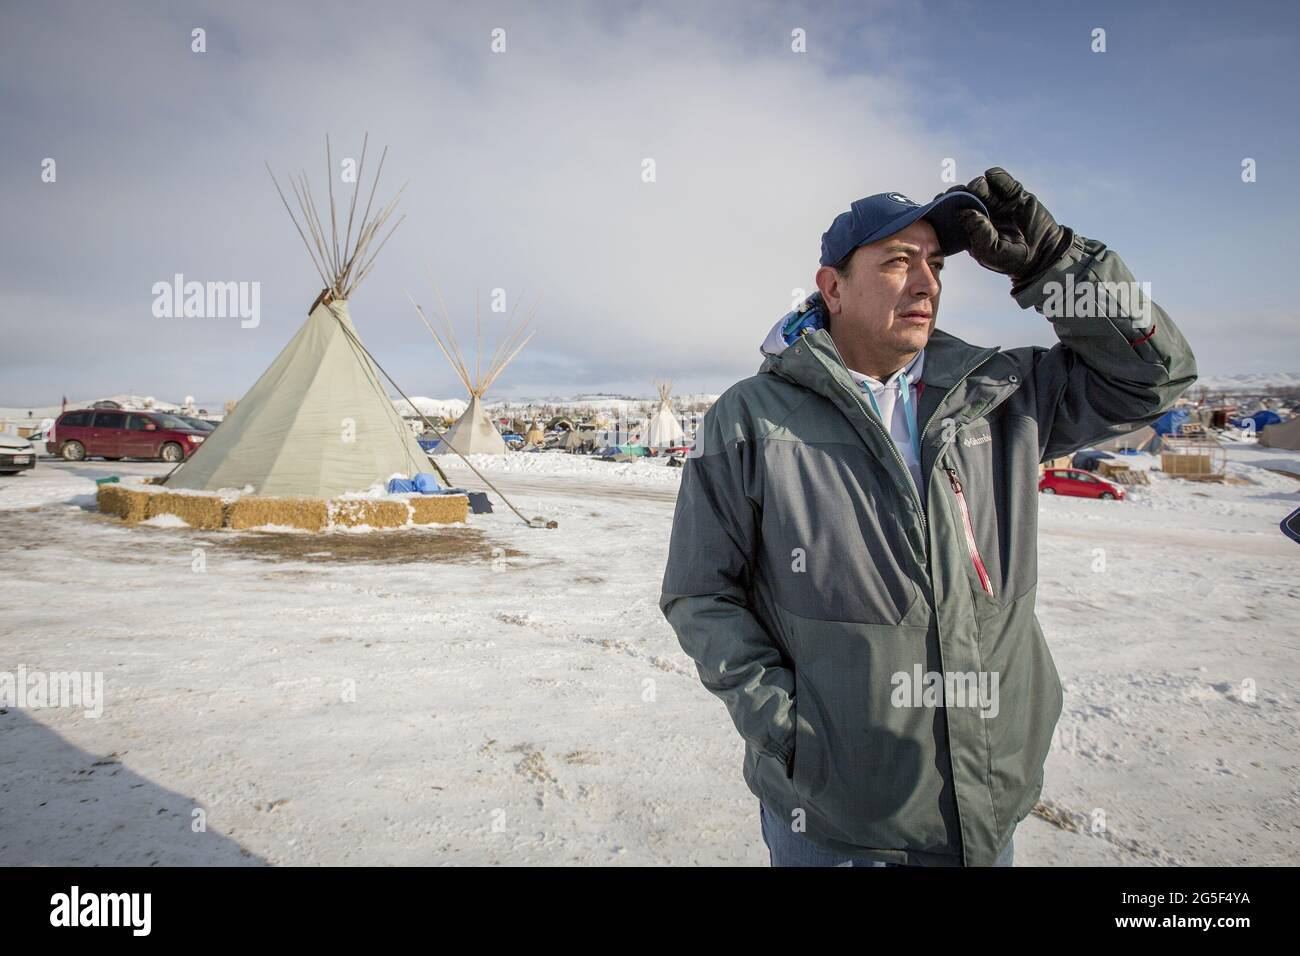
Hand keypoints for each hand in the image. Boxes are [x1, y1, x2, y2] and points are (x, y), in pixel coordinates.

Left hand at [943, 168, 1072, 290]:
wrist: (1042, 254)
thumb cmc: (1011, 259)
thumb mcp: (991, 251)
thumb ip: (978, 233)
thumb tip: (964, 211)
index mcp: (969, 228)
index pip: (951, 213)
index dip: (943, 205)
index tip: (939, 202)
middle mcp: (981, 213)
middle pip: (962, 196)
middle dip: (956, 193)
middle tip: (955, 194)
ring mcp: (997, 202)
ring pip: (980, 186)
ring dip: (975, 185)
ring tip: (978, 191)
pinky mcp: (1014, 194)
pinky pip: (1001, 180)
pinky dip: (995, 177)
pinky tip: (991, 179)